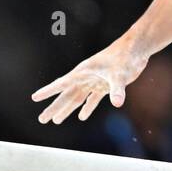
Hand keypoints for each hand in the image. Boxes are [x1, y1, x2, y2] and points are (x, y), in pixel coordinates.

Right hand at [31, 39, 148, 124]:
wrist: (136, 50)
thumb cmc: (125, 56)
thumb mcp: (119, 74)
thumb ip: (117, 89)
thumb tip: (117, 103)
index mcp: (83, 72)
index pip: (61, 84)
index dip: (48, 91)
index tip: (35, 97)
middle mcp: (86, 78)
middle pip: (67, 95)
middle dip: (55, 107)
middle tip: (42, 119)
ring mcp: (95, 81)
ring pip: (78, 98)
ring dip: (68, 110)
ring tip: (56, 120)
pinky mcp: (106, 85)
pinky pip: (93, 99)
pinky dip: (88, 107)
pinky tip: (82, 116)